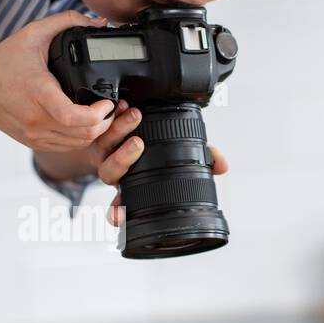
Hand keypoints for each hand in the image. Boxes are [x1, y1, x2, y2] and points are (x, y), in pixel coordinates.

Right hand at [0, 11, 115, 151]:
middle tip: (111, 108)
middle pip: (82, 134)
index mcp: (38, 92)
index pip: (73, 116)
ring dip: (95, 132)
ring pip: (78, 144)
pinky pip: (66, 147)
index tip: (108, 102)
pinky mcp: (34, 142)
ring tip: (102, 115)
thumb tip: (100, 22)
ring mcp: (34, 134)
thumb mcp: (33, 33)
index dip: (98, 114)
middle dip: (105, 123)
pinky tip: (84, 123)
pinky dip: (81, 138)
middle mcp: (35, 118)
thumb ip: (66, 21)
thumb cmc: (3, 62)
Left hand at [96, 120, 229, 227]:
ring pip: (105, 146)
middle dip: (123, 158)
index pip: (122, 205)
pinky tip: (123, 105)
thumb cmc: (159, 145)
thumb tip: (223, 166)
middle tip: (139, 144)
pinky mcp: (100, 130)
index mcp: (133, 184)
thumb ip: (203, 160)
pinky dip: (112, 115)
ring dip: (119, 130)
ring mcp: (105, 151)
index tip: (118, 216)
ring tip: (135, 115)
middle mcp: (117, 171)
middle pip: (110, 172)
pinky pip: (101, 124)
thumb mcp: (183, 154)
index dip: (119, 213)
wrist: (138, 123)